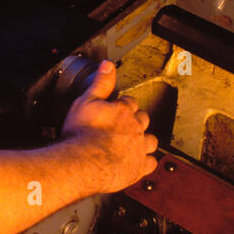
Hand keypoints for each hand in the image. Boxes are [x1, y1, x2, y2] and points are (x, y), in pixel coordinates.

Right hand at [60, 60, 157, 193]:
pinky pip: (150, 163)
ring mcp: (138, 148)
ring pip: (151, 140)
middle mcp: (134, 128)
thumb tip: (108, 66)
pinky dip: (146, 162)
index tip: (117, 107)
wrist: (83, 163)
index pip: (129, 103)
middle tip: (125, 124)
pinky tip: (139, 162)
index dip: (123, 105)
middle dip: (136, 120)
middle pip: (142, 119)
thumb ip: (100, 83)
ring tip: (135, 142)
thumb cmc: (82, 134)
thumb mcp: (86, 101)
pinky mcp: (138, 167)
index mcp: (122, 111)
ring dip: (145, 139)